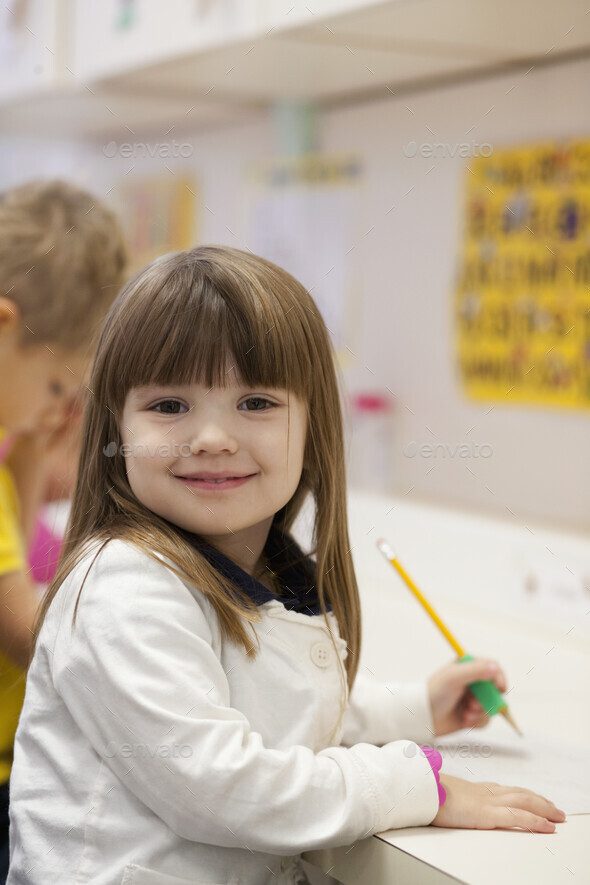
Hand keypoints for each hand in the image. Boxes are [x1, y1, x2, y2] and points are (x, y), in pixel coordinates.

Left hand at [427, 657, 506, 735]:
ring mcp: (473, 698)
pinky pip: (486, 720)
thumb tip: (495, 668)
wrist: (423, 717)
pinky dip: (476, 722)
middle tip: (473, 704)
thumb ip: (475, 671)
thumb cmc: (434, 693)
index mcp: (467, 666)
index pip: (492, 667)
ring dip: (480, 712)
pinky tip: (463, 720)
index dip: (499, 677)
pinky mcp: (472, 714)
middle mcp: (472, 682)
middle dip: (486, 700)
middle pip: (495, 689)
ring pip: (491, 706)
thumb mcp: (453, 677)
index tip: (500, 688)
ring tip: (465, 713)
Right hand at [433, 774, 565, 832]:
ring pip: (524, 801)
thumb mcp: (435, 791)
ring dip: (544, 808)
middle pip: (518, 793)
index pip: (502, 789)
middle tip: (553, 807)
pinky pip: (518, 817)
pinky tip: (548, 826)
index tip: (530, 796)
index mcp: (472, 788)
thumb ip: (444, 793)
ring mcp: (487, 801)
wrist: (416, 788)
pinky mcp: (487, 813)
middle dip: (538, 799)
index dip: (519, 793)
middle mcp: (483, 791)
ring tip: (558, 815)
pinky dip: (536, 821)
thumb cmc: (421, 790)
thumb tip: (437, 794)